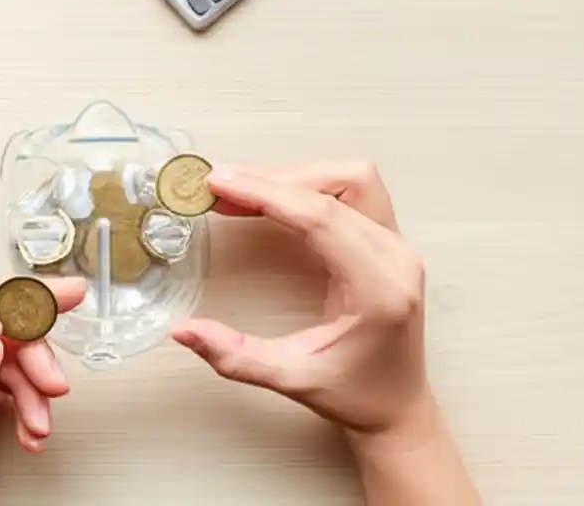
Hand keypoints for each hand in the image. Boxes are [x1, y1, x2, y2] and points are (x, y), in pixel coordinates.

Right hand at [171, 161, 426, 433]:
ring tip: (243, 190)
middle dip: (274, 179)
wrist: (400, 408)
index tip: (221, 182)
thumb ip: (236, 357)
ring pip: (350, 179)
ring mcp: (398, 245)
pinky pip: (353, 193)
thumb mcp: (292, 380)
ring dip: (295, 176)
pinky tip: (273, 198)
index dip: (267, 192)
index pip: (322, 217)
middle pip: (338, 185)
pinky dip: (310, 186)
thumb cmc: (357, 395)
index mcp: (380, 288)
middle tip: (220, 187)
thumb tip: (184, 331)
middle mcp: (397, 258)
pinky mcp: (389, 241)